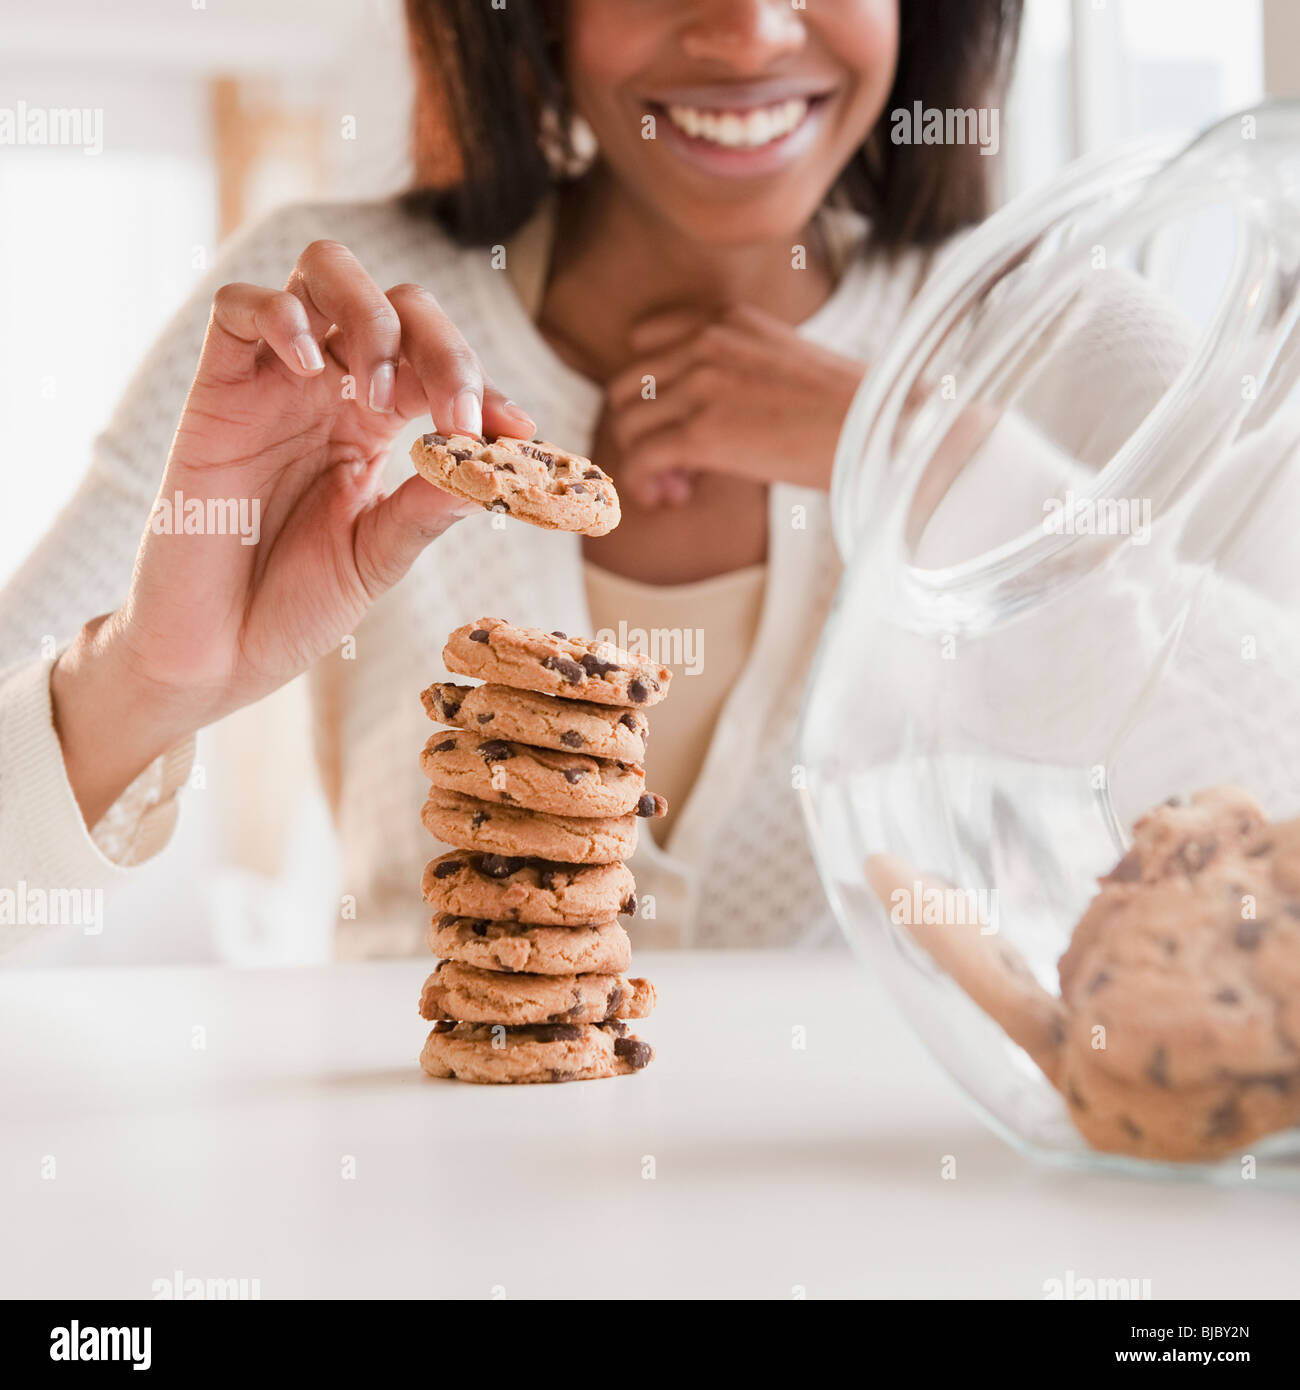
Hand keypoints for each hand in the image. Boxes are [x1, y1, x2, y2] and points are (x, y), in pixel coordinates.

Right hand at [53, 239, 533, 823]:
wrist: (212, 656)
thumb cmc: (294, 608)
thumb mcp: (379, 558)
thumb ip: (428, 506)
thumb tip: (497, 464)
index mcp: (374, 427)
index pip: (439, 368)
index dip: (484, 388)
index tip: (516, 433)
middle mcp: (328, 390)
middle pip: (396, 303)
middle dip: (441, 344)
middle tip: (452, 415)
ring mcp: (273, 384)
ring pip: (324, 273)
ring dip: (370, 317)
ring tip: (377, 392)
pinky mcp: (214, 391)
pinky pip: (237, 306)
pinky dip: (281, 315)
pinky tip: (309, 367)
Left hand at [603, 305, 866, 505]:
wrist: (884, 431)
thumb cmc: (848, 409)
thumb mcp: (785, 361)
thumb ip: (738, 367)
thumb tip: (704, 415)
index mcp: (727, 319)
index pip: (645, 339)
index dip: (648, 388)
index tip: (670, 421)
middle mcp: (707, 342)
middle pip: (628, 386)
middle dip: (641, 430)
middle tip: (674, 467)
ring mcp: (702, 384)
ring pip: (628, 423)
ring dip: (645, 463)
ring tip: (679, 488)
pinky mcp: (703, 432)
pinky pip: (640, 457)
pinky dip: (642, 483)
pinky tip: (668, 499)